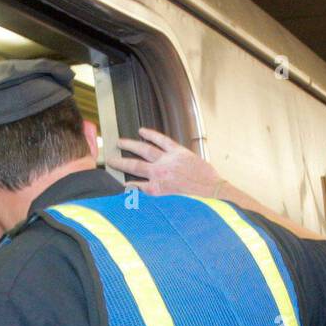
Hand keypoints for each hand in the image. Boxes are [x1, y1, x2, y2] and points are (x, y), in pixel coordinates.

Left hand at [108, 128, 222, 197]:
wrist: (213, 195)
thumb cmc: (210, 183)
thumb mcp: (198, 165)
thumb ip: (184, 164)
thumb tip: (179, 168)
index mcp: (178, 153)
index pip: (161, 140)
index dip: (149, 134)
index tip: (141, 131)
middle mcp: (166, 162)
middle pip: (143, 150)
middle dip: (129, 145)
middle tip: (118, 142)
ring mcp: (160, 176)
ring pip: (136, 166)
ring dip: (122, 162)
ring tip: (112, 161)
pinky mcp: (157, 191)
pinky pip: (139, 187)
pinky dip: (131, 186)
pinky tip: (123, 186)